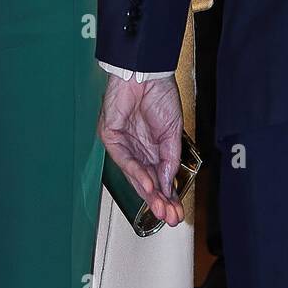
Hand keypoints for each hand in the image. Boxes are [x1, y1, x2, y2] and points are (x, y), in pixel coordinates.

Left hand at [98, 75, 184, 226]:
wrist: (147, 71)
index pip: (158, 178)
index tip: (178, 211)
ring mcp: (122, 144)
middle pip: (145, 181)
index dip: (168, 196)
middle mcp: (135, 149)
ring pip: (133, 175)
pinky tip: (149, 184)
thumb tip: (169, 184)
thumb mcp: (173, 132)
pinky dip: (136, 173)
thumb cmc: (160, 94)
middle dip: (159, 200)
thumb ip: (170, 158)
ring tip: (161, 206)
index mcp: (151, 148)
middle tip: (171, 216)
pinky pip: (123, 159)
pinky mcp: (110, 136)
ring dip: (148, 192)